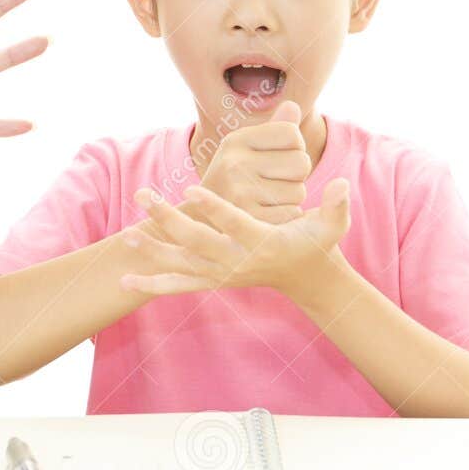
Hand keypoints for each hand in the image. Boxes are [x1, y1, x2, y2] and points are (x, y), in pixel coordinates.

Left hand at [118, 179, 351, 301]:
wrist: (308, 278)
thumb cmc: (318, 242)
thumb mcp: (333, 223)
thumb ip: (337, 204)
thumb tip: (343, 184)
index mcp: (264, 242)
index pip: (235, 222)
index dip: (214, 207)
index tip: (190, 189)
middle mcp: (239, 261)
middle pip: (198, 241)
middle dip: (168, 219)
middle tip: (144, 196)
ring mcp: (224, 274)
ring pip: (183, 263)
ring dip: (153, 250)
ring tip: (126, 235)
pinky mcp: (214, 281)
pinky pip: (179, 285)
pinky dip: (153, 284)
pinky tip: (126, 281)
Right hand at [196, 100, 311, 225]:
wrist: (203, 218)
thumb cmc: (233, 178)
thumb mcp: (245, 148)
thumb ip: (273, 128)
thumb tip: (293, 106)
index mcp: (235, 140)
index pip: (292, 133)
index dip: (294, 146)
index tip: (279, 157)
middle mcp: (235, 164)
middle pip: (301, 162)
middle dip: (296, 174)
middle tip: (276, 180)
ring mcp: (240, 194)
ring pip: (299, 191)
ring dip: (291, 197)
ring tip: (268, 198)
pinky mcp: (249, 220)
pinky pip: (292, 213)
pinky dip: (287, 215)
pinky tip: (268, 214)